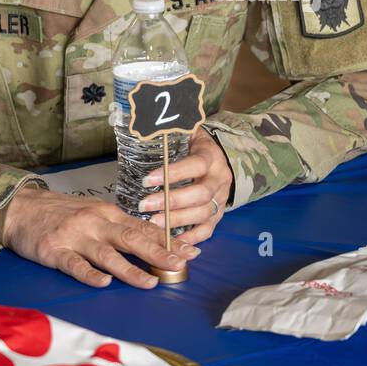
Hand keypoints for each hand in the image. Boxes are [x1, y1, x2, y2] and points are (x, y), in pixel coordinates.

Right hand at [2, 182, 199, 288]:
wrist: (21, 207)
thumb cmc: (61, 213)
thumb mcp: (94, 214)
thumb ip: (119, 228)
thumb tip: (152, 243)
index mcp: (108, 214)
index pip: (143, 228)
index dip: (168, 241)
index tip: (191, 251)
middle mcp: (96, 223)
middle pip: (131, 238)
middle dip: (158, 252)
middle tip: (180, 264)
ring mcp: (75, 237)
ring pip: (107, 254)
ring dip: (130, 269)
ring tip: (150, 282)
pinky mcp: (55, 251)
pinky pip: (74, 264)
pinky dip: (89, 274)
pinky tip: (103, 282)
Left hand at [140, 127, 231, 245]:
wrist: (220, 156)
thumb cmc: (194, 146)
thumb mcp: (187, 133)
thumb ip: (171, 133)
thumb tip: (146, 125)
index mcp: (212, 157)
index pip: (195, 165)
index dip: (173, 173)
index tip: (148, 180)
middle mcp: (220, 179)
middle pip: (201, 194)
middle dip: (172, 201)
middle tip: (145, 205)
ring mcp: (221, 198)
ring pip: (204, 213)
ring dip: (178, 220)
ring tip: (153, 222)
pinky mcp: (219, 214)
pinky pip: (208, 230)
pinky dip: (191, 237)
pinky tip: (172, 240)